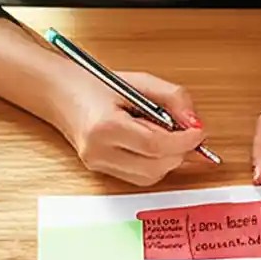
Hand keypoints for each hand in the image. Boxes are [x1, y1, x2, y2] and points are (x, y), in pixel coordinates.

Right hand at [55, 70, 206, 186]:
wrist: (60, 94)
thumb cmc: (96, 85)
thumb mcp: (139, 82)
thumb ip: (173, 98)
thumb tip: (196, 123)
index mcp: (104, 126)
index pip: (155, 144)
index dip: (184, 140)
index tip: (199, 132)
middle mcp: (99, 151)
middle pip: (156, 166)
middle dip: (180, 151)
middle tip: (188, 133)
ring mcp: (98, 165)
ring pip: (151, 176)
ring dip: (169, 159)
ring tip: (167, 136)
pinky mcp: (102, 172)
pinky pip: (141, 177)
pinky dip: (156, 164)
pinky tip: (154, 146)